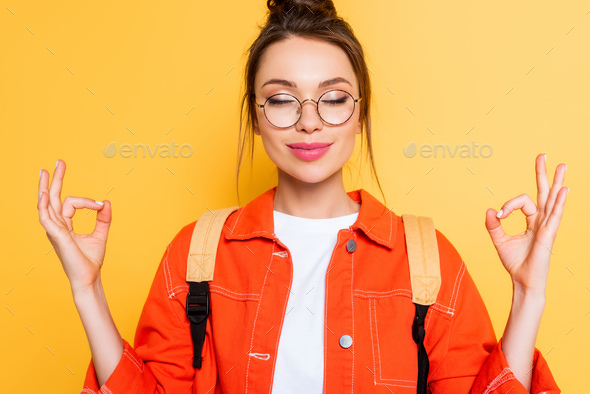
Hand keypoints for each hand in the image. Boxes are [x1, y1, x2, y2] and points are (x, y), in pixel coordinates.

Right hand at [37, 160, 111, 293]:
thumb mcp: (100, 234)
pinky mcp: (57, 236)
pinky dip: (45, 205)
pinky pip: (47, 218)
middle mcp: (57, 226)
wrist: (90, 277)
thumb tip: (106, 202)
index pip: (70, 203)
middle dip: (55, 179)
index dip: (87, 201)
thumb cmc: (91, 260)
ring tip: (46, 171)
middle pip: (53, 198)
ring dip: (46, 187)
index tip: (100, 205)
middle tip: (60, 162)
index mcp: (65, 225)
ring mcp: (54, 231)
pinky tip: (45, 194)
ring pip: (47, 204)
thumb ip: (103, 218)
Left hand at [484, 153, 567, 295]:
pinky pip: (554, 216)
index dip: (508, 205)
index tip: (499, 214)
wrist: (522, 281)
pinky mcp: (548, 236)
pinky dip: (558, 202)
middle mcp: (542, 221)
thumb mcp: (499, 241)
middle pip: (544, 193)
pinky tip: (563, 190)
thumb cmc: (515, 263)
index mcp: (532, 221)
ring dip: (556, 182)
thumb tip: (489, 210)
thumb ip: (494, 225)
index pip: (523, 202)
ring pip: (552, 200)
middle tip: (543, 155)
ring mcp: (547, 227)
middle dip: (543, 174)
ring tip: (561, 165)